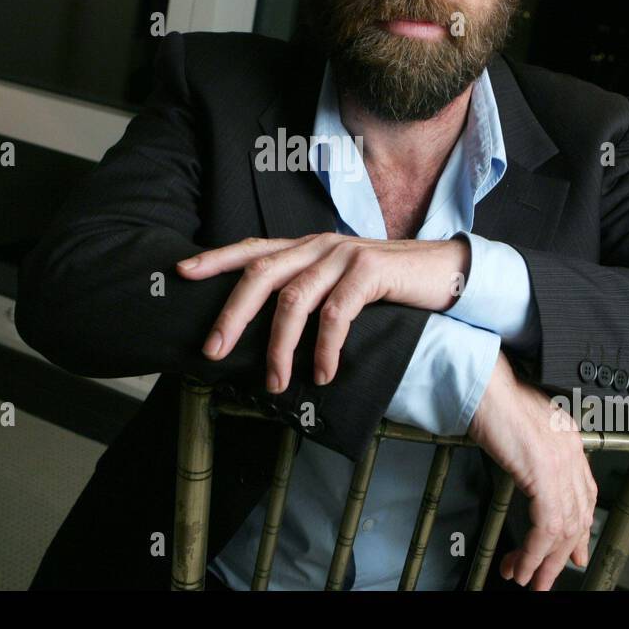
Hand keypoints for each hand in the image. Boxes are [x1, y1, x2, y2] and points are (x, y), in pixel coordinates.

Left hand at [175, 233, 469, 391]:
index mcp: (306, 247)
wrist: (446, 271)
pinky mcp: (370, 271)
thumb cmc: (388, 286)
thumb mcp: (340, 283)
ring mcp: (344, 256)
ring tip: (275, 383)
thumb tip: (269, 330)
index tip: (181, 272)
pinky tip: (324, 374)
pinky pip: (336, 313)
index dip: (216, 258)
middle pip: (261, 273)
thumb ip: (309, 293)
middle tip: (214, 351)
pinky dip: (325, 347)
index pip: (253, 248)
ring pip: (294, 299)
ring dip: (280, 346)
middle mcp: (319, 245)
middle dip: (233, 314)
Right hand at [469, 351, 596, 590]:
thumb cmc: (493, 396)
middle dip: (563, 555)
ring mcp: (561, 465)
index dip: (581, 528)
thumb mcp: (521, 425)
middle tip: (547, 577)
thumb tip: (526, 468)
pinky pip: (546, 527)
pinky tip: (520, 563)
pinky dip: (533, 553)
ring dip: (545, 562)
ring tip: (527, 579)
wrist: (484, 384)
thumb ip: (531, 447)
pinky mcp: (544, 476)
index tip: (575, 551)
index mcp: (570, 440)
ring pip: (564, 529)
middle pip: (579, 517)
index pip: (586, 494)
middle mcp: (572, 453)